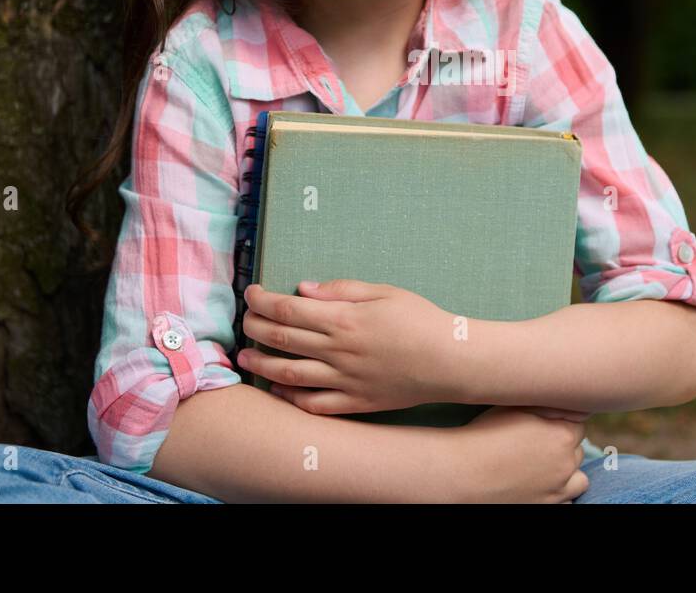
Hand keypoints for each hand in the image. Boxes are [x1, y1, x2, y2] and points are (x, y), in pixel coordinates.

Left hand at [237, 279, 457, 415]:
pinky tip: (278, 391)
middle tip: (244, 321)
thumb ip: (342, 290)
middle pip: (282, 339)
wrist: (451, 361)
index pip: (288, 309)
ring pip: (290, 375)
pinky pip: (314, 405)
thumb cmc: (421, 320)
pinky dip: (291, 399)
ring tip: (245, 356)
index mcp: (345, 320)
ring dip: (262, 364)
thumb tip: (304, 289)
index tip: (251, 294)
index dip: (262, 301)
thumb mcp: (384, 292)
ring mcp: (344, 380)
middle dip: (255, 328)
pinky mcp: (355, 402)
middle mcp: (338, 351)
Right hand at [449, 406, 589, 502]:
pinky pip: (567, 502)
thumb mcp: (516, 407)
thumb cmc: (484, 435)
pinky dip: (558, 494)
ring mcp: (558, 490)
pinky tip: (539, 485)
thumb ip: (549, 405)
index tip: (544, 424)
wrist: (462, 473)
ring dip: (567, 472)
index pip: (578, 424)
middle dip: (562, 446)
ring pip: (578, 479)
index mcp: (562, 436)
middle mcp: (566, 465)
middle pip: (577, 450)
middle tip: (537, 443)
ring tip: (543, 467)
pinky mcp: (547, 507)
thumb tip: (573, 405)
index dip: (560, 422)